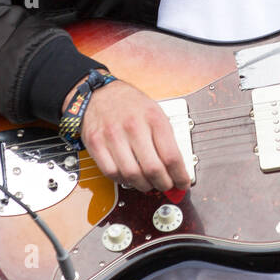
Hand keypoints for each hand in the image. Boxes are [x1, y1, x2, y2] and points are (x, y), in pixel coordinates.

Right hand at [64, 78, 190, 191]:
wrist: (99, 93)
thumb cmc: (130, 104)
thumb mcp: (156, 112)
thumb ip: (166, 138)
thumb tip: (178, 166)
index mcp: (153, 118)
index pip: (171, 155)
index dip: (180, 175)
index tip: (183, 183)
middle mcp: (134, 127)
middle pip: (153, 168)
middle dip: (163, 184)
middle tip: (167, 186)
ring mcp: (113, 136)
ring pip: (132, 174)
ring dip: (144, 185)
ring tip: (149, 184)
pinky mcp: (96, 144)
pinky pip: (111, 172)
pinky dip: (123, 181)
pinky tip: (130, 178)